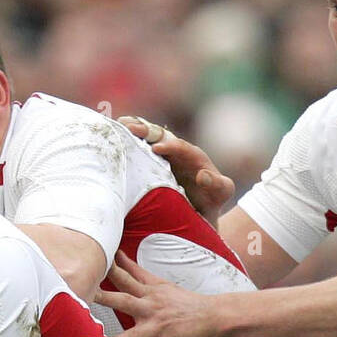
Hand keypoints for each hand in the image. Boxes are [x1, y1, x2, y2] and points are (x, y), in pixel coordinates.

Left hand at [94, 252, 222, 336]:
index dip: (106, 272)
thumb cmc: (185, 302)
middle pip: (125, 301)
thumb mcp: (160, 284)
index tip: (87, 266)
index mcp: (148, 293)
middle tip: (84, 297)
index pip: (124, 279)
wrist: (215, 317)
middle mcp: (151, 308)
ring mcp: (159, 327)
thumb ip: (137, 272)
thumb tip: (119, 255)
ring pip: (135, 334)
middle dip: (104, 299)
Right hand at [118, 116, 234, 225]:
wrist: (202, 211)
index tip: (157, 148)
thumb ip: (219, 185)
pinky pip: (139, 150)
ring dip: (133, 132)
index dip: (170, 146)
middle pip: (160, 135)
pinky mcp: (152, 163)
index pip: (181, 147)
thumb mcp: (222, 194)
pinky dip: (128, 143)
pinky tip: (114, 139)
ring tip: (118, 126)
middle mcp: (177, 152)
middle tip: (128, 126)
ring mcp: (163, 157)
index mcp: (194, 156)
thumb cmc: (213, 202)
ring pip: (147, 139)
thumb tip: (203, 175)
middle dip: (145, 130)